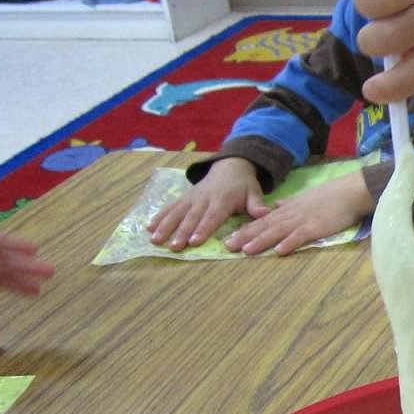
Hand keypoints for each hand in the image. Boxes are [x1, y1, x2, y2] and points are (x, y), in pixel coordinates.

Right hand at [150, 157, 266, 250]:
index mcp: (222, 200)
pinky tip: (148, 227)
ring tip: (155, 240)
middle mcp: (204, 198)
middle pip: (191, 218)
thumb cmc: (244, 185)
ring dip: (165, 226)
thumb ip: (257, 205)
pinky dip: (159, 216)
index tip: (194, 241)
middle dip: (181, 232)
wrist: (230, 166)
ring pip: (177, 212)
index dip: (202, 229)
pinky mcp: (184, 197)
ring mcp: (192, 197)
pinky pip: (170, 207)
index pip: (211, 217)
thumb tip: (265, 214)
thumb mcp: (254, 193)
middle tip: (173, 247)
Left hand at [225, 173, 372, 255]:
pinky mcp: (317, 226)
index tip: (230, 237)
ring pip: (278, 232)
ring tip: (246, 251)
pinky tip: (279, 251)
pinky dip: (290, 243)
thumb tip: (276, 206)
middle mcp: (291, 215)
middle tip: (227, 246)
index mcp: (288, 209)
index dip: (246, 230)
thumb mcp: (306, 198)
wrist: (351, 191)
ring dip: (261, 241)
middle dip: (245, 237)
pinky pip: (301, 236)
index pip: (262, 221)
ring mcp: (303, 221)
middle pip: (264, 227)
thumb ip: (290, 204)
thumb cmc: (331, 196)